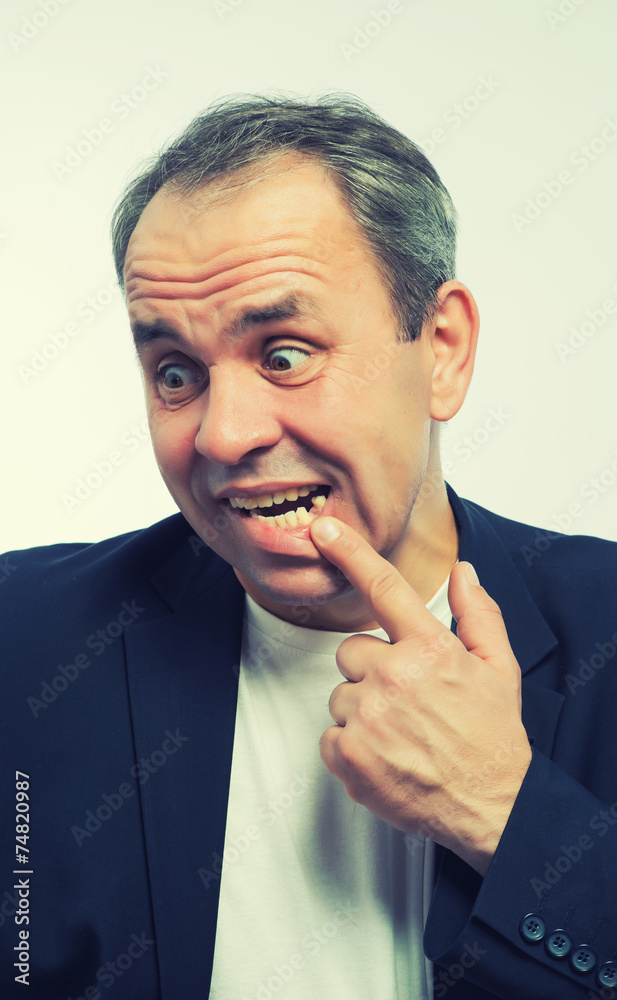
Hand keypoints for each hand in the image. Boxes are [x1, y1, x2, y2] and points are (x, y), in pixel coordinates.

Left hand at [310, 515, 531, 874]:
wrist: (492, 805)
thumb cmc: (493, 737)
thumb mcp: (499, 668)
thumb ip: (478, 614)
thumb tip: (463, 571)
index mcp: (429, 648)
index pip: (383, 587)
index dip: (350, 552)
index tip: (323, 530)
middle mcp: (393, 676)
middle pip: (351, 651)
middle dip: (371, 670)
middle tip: (406, 700)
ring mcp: (367, 716)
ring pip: (340, 694)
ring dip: (361, 710)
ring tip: (401, 733)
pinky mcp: (348, 754)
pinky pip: (330, 734)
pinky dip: (351, 746)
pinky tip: (386, 754)